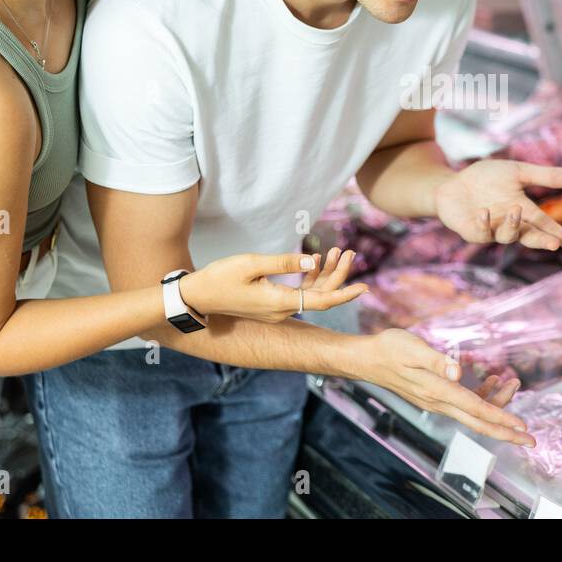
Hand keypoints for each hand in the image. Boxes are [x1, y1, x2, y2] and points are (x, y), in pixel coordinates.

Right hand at [182, 249, 365, 322]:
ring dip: (325, 275)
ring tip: (338, 252)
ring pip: (310, 294)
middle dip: (338, 275)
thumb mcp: (251, 264)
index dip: (344, 293)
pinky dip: (309, 278)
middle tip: (350, 253)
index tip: (364, 287)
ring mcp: (276, 308)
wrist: (197, 296)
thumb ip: (284, 263)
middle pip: (320, 296)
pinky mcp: (271, 304)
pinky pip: (298, 293)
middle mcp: (282, 310)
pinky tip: (316, 260)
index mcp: (279, 303)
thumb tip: (314, 261)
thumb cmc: (220, 277)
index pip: (321, 301)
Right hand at [354, 329, 533, 445]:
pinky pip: (464, 403)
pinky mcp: (435, 396)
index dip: (502, 418)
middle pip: (479, 422)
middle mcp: (439, 402)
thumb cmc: (390, 349)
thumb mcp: (413, 348)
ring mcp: (437, 401)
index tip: (523, 428)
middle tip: (531, 439)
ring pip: (474, 412)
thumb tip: (459, 372)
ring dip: (497, 402)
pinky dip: (481, 394)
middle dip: (507, 431)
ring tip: (513, 383)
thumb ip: (436, 359)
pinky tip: (489, 379)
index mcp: (437, 391)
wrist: (368, 359)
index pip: (477, 409)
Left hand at [434, 159, 561, 257]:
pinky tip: (484, 212)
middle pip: (530, 238)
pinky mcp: (471, 231)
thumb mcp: (518, 172)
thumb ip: (546, 176)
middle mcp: (510, 225)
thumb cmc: (486, 179)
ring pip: (506, 236)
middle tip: (554, 244)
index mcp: (524, 212)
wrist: (451, 183)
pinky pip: (480, 232)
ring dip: (512, 226)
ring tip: (516, 210)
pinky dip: (484, 223)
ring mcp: (491, 230)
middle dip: (542, 241)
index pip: (548, 227)